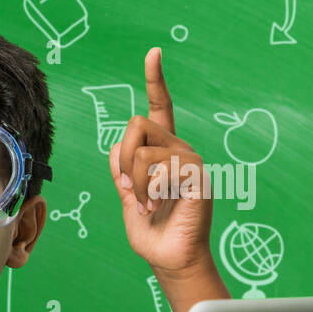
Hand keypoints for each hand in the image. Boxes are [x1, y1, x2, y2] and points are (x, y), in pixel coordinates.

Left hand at [109, 48, 213, 276]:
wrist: (170, 258)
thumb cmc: (152, 231)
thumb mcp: (129, 196)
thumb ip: (122, 171)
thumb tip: (117, 147)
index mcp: (162, 151)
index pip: (160, 108)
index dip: (155, 81)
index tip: (153, 53)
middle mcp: (179, 149)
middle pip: (136, 125)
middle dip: (122, 160)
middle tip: (130, 190)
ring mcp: (190, 159)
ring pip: (141, 150)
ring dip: (134, 182)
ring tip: (147, 204)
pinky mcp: (195, 174)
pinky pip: (157, 166)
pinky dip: (147, 190)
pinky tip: (156, 206)